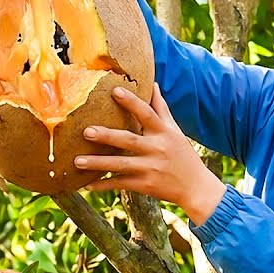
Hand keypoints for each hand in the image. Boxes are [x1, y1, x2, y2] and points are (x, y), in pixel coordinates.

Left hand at [75, 84, 227, 224]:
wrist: (196, 187)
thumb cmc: (182, 155)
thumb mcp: (174, 130)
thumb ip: (161, 108)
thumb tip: (154, 84)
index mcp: (163, 132)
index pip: (146, 113)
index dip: (131, 102)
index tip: (114, 90)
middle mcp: (156, 149)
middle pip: (128, 140)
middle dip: (106, 136)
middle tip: (85, 131)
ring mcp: (150, 168)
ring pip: (120, 164)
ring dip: (97, 163)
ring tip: (77, 161)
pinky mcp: (145, 185)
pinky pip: (120, 184)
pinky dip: (104, 184)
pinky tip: (86, 185)